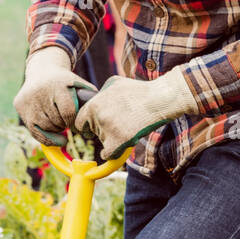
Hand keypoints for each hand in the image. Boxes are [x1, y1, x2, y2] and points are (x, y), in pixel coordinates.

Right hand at [14, 46, 98, 146]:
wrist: (42, 70)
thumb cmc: (65, 82)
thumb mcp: (78, 84)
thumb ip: (90, 98)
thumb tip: (100, 114)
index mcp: (57, 85)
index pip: (67, 112)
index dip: (74, 122)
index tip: (77, 125)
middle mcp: (40, 91)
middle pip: (56, 120)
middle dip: (64, 124)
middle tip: (67, 122)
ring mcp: (28, 99)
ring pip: (45, 127)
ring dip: (55, 129)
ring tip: (59, 123)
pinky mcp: (20, 105)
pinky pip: (33, 130)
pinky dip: (46, 137)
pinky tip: (56, 139)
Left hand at [75, 69, 199, 160]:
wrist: (159, 99)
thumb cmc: (138, 90)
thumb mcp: (113, 84)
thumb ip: (100, 94)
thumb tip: (93, 101)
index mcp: (94, 104)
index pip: (80, 122)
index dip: (87, 125)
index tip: (92, 127)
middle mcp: (98, 117)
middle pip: (93, 131)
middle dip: (102, 129)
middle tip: (118, 123)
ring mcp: (108, 130)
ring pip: (103, 141)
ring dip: (111, 138)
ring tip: (127, 127)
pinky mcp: (119, 141)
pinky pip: (108, 154)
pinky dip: (112, 153)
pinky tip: (118, 147)